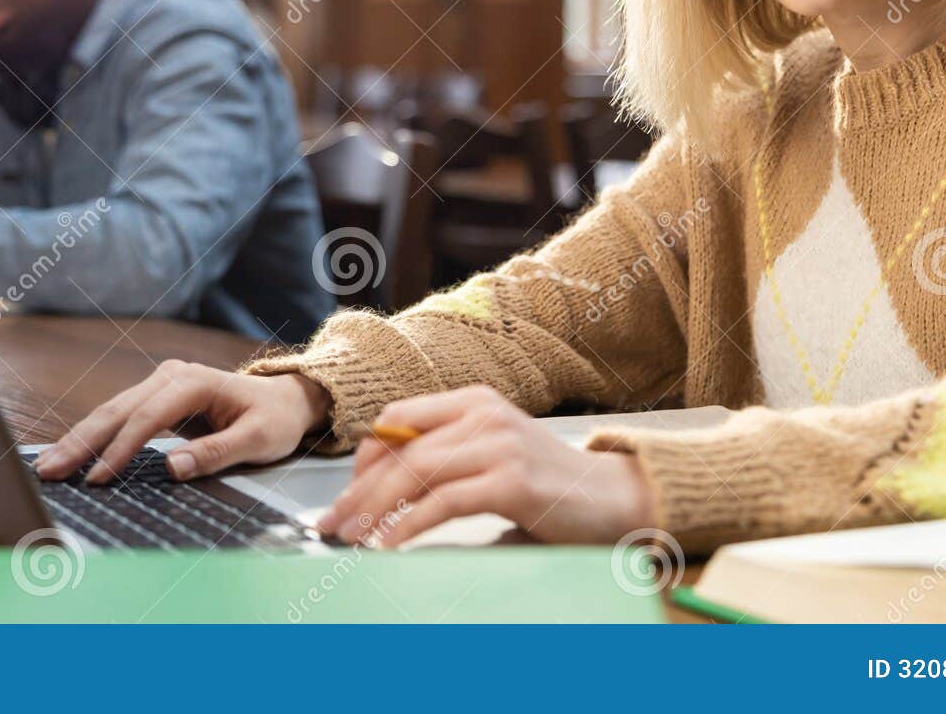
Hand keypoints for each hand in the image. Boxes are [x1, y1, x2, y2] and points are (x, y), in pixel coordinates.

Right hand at [34, 362, 331, 483]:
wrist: (285, 400)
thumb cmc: (275, 420)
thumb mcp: (258, 440)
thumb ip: (217, 453)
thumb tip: (173, 467)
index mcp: (196, 382)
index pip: (148, 418)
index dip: (120, 450)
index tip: (98, 479)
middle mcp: (172, 376)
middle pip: (118, 410)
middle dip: (81, 442)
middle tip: (49, 471)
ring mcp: (161, 383)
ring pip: (111, 411)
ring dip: (79, 439)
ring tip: (48, 466)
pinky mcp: (156, 396)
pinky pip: (120, 416)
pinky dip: (93, 436)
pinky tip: (71, 453)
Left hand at [315, 385, 655, 546]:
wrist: (613, 496)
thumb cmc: (549, 481)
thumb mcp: (493, 451)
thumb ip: (449, 452)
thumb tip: (385, 479)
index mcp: (474, 400)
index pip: (397, 418)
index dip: (365, 457)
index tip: (348, 493)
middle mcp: (483, 414)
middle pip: (400, 449)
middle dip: (357, 491)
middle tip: (332, 524)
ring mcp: (499, 445)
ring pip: (415, 473)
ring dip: (374, 510)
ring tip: (350, 539)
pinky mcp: (511, 481)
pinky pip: (442, 503)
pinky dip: (407, 526)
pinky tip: (390, 545)